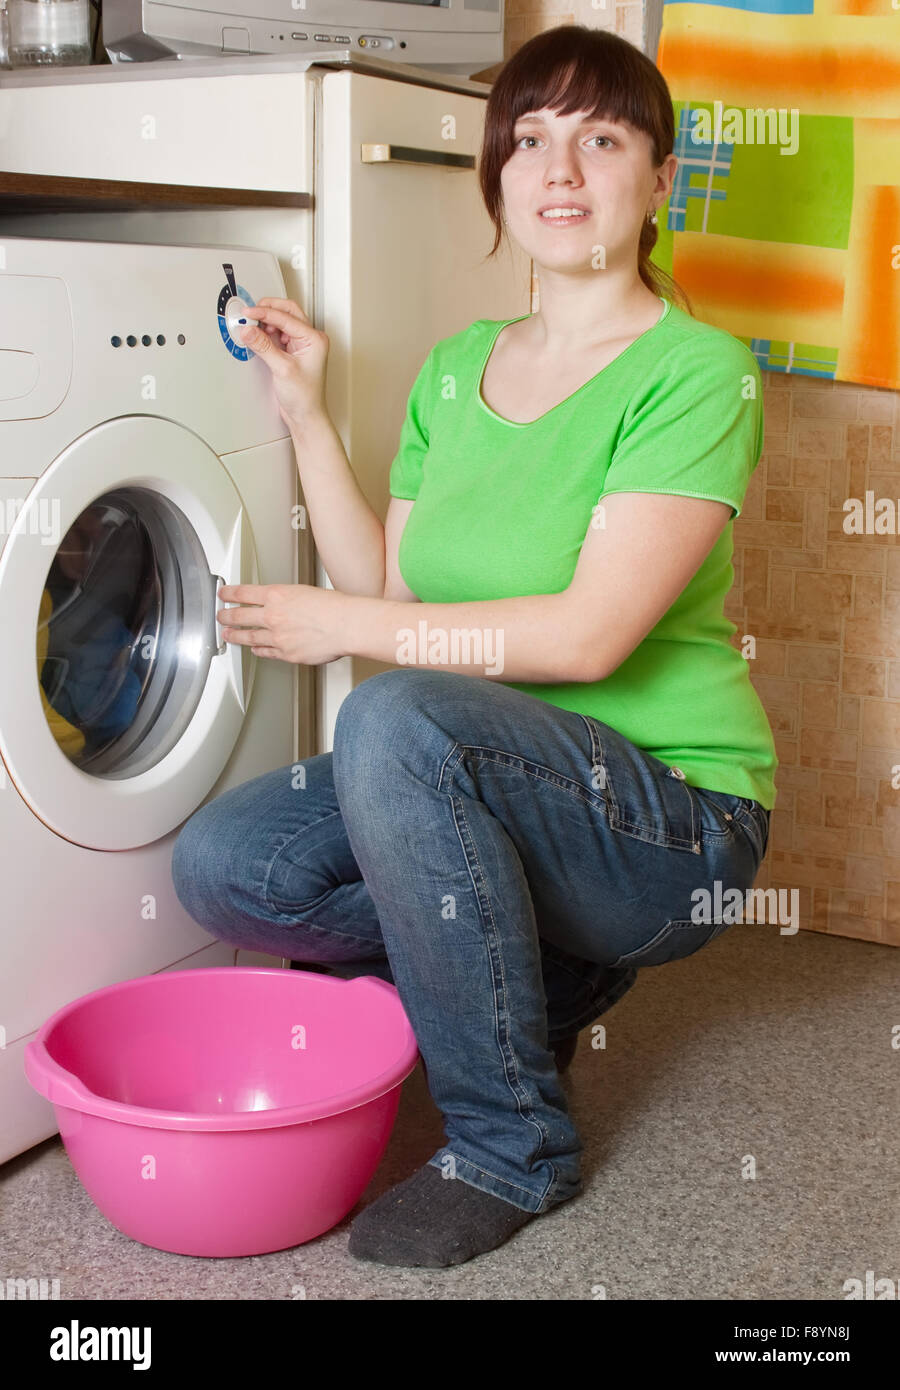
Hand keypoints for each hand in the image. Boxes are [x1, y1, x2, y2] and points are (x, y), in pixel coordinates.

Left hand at [217, 582, 349, 663]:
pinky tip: (254, 649)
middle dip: (226, 616)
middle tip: (221, 616)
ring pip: (249, 637)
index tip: (223, 594)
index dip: (229, 594)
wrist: (346, 625)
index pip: (243, 593)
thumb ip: (286, 599)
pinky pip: (266, 652)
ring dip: (235, 635)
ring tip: (228, 635)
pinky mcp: (286, 654)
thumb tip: (277, 604)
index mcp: (277, 595)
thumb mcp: (304, 592)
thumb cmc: (334, 607)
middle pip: (240, 616)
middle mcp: (273, 616)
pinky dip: (258, 650)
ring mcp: (277, 637)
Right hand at [237, 298, 329, 428]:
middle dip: (268, 309)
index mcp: (314, 339)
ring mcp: (301, 344)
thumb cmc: (305, 397)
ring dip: (267, 321)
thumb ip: (264, 347)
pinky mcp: (292, 351)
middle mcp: (310, 339)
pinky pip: (278, 334)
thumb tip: (249, 330)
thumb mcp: (282, 369)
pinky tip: (258, 336)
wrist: (305, 415)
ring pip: (283, 321)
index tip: (249, 313)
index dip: (265, 313)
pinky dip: (267, 332)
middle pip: (288, 311)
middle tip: (251, 313)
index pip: (286, 317)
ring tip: (253, 327)